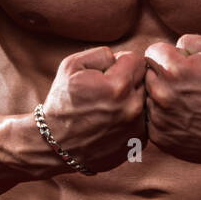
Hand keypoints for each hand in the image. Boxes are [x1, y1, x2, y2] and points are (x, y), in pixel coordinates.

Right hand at [38, 46, 146, 173]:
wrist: (56, 146)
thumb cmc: (62, 103)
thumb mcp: (71, 66)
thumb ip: (102, 54)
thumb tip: (120, 58)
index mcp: (118, 86)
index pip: (138, 59)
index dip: (121, 62)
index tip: (108, 72)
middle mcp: (132, 107)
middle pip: (144, 79)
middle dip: (127, 79)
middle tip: (106, 90)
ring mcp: (137, 127)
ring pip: (144, 100)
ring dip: (131, 98)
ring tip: (108, 107)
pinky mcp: (138, 141)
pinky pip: (143, 119)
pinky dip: (131, 117)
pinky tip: (111, 122)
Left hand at [143, 35, 200, 164]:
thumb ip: (188, 40)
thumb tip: (173, 47)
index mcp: (172, 68)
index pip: (152, 52)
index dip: (166, 55)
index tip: (178, 64)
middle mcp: (161, 93)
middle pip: (147, 75)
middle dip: (161, 76)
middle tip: (182, 84)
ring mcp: (159, 118)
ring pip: (148, 99)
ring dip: (160, 98)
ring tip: (183, 102)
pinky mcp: (160, 137)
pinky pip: (151, 122)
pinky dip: (163, 119)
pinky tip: (182, 118)